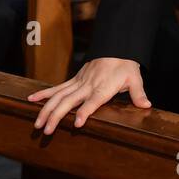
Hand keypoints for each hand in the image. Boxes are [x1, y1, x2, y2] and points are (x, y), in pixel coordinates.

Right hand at [29, 57, 148, 133]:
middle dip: (57, 116)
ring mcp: (79, 82)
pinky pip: (57, 88)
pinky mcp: (74, 80)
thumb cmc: (126, 66)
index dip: (85, 112)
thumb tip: (147, 105)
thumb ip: (139, 93)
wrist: (117, 48)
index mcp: (103, 87)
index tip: (78, 124)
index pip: (93, 102)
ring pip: (59, 97)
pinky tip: (31, 100)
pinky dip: (44, 94)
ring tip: (37, 123)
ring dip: (46, 110)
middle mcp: (88, 86)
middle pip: (69, 102)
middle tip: (46, 130)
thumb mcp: (135, 78)